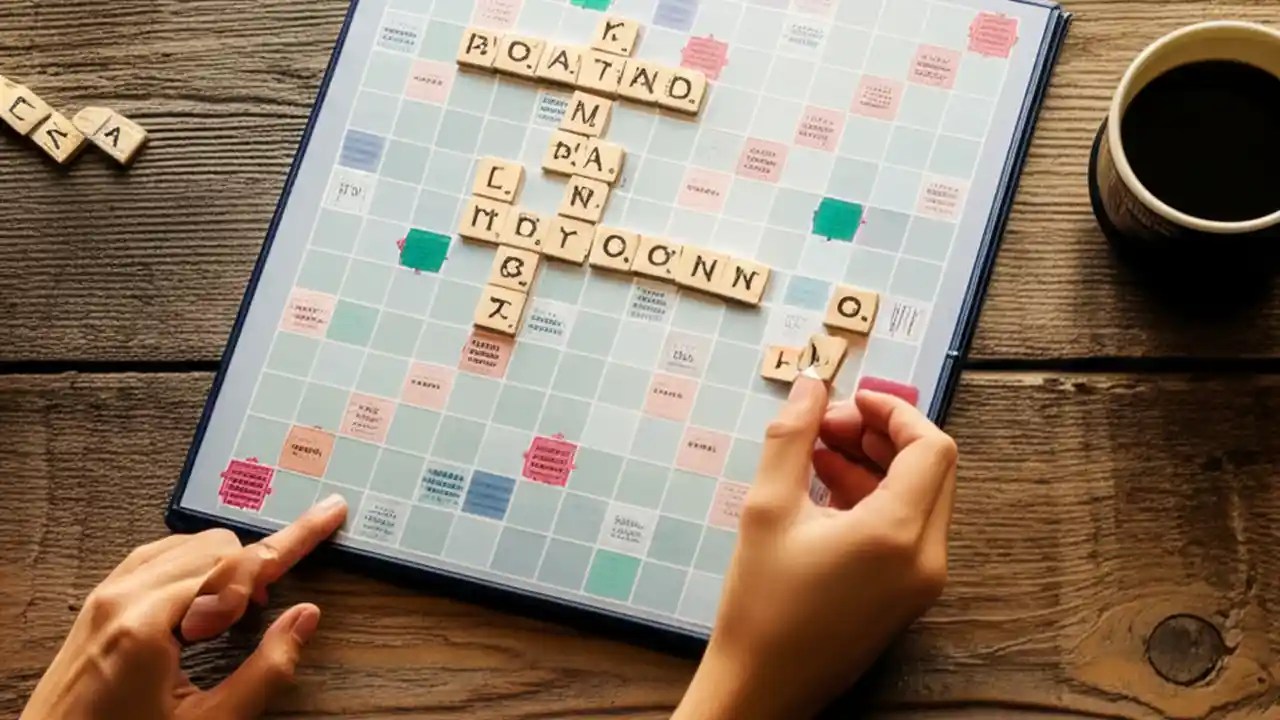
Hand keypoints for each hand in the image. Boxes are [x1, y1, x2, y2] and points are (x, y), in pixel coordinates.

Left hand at [21, 495, 347, 719]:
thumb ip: (265, 671)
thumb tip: (305, 619)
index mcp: (146, 625)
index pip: (238, 564)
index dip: (294, 540)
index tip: (328, 514)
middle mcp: (120, 597)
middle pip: (215, 548)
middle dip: (247, 578)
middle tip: (248, 623)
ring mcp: (105, 596)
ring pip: (189, 546)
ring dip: (221, 574)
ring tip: (219, 625)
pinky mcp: (99, 604)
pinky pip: (158, 558)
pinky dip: (193, 573)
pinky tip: (197, 612)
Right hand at [674, 376, 957, 719]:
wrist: (762, 687)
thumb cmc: (761, 605)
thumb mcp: (767, 509)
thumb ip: (792, 438)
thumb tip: (811, 385)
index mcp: (897, 534)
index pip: (930, 447)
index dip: (893, 412)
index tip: (850, 401)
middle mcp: (925, 558)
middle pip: (930, 469)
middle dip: (881, 436)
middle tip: (826, 426)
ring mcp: (922, 581)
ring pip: (919, 497)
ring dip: (876, 465)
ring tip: (816, 454)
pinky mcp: (908, 595)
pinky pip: (906, 529)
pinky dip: (875, 499)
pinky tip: (824, 492)